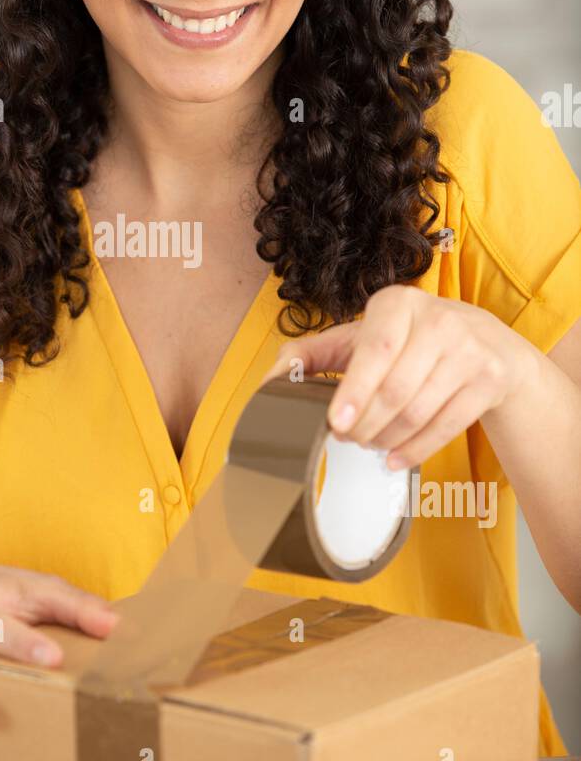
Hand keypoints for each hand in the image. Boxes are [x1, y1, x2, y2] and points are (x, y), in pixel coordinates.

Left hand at [261, 284, 530, 469]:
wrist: (489, 345)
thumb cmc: (410, 341)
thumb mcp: (364, 336)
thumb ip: (313, 354)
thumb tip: (271, 379)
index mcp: (399, 303)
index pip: (376, 349)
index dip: (354, 390)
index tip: (335, 422)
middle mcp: (439, 320)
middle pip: (396, 389)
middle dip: (366, 423)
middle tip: (349, 437)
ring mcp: (470, 350)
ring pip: (419, 411)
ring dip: (387, 438)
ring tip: (370, 442)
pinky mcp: (490, 379)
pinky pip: (447, 427)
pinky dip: (416, 449)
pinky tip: (395, 457)